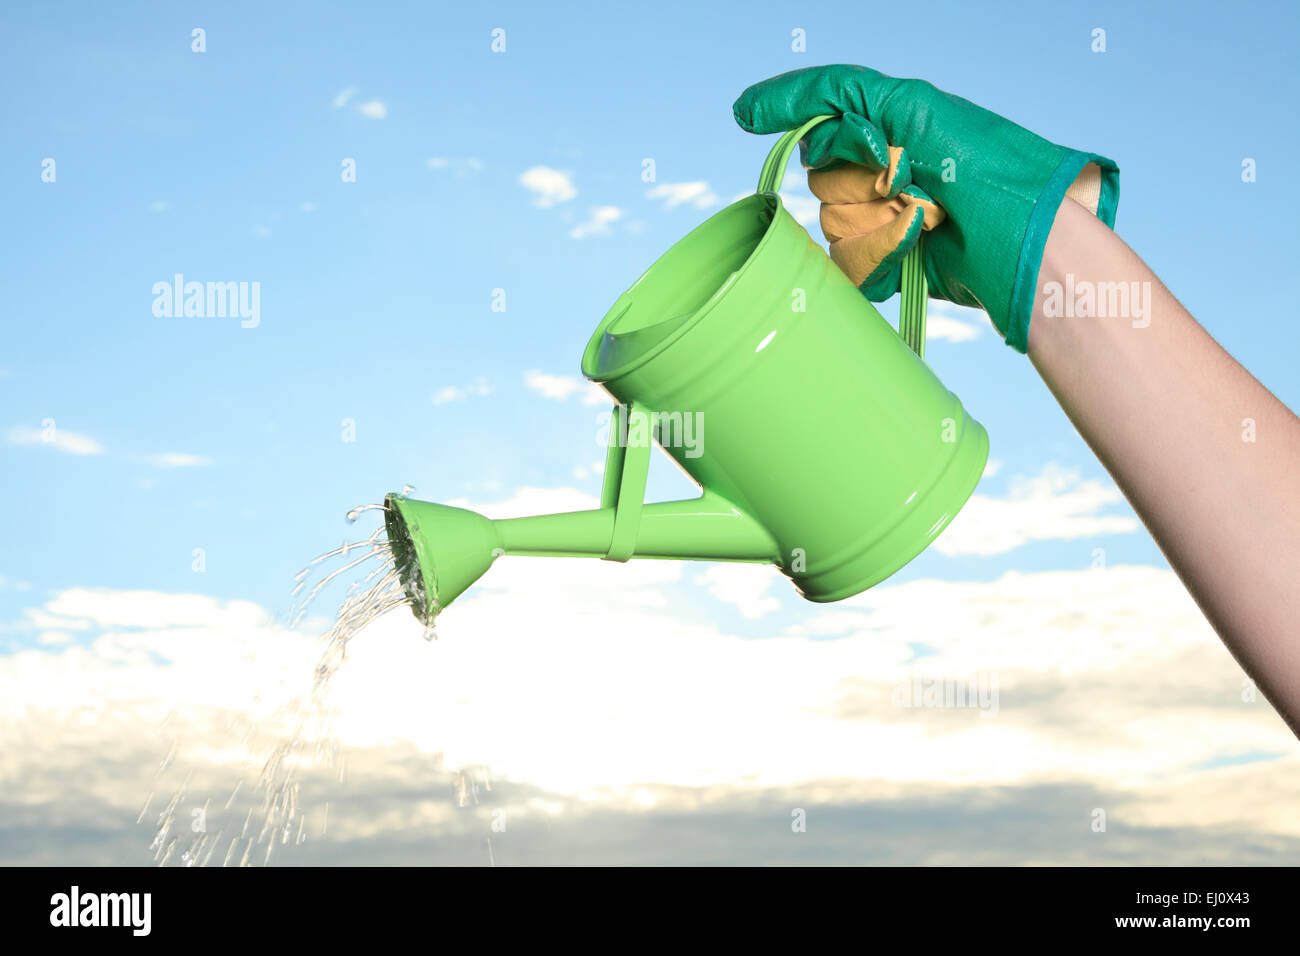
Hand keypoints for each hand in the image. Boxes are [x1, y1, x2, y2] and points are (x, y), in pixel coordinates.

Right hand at [733, 64, 1119, 351]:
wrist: (1020, 239)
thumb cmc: (980, 162)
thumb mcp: (910, 107)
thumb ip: (839, 96)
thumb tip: (769, 118)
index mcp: (887, 126)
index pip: (819, 114)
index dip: (782, 110)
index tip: (743, 115)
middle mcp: (881, 170)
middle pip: (819, 174)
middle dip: (859, 178)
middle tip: (909, 178)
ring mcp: (882, 219)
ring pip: (830, 223)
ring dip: (875, 222)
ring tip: (924, 218)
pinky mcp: (887, 263)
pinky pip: (845, 264)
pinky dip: (875, 259)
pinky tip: (912, 248)